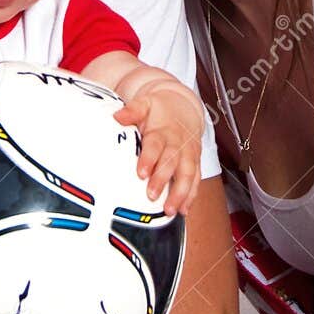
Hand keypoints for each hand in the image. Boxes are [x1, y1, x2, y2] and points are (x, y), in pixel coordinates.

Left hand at [113, 78, 204, 216]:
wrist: (184, 108)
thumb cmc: (160, 110)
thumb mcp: (145, 104)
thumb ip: (132, 110)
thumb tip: (117, 116)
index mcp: (163, 132)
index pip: (155, 146)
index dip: (149, 159)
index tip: (141, 173)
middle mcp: (177, 144)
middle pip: (172, 163)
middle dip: (163, 180)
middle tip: (151, 196)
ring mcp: (188, 155)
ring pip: (187, 175)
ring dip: (180, 193)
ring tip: (170, 210)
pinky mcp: (195, 163)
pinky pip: (196, 180)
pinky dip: (191, 195)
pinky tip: (184, 210)